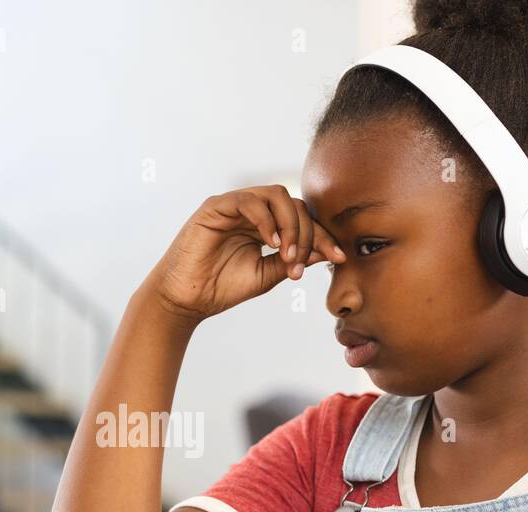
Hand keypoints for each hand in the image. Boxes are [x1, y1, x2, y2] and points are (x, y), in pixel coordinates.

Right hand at [145, 185, 345, 325]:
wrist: (187, 300)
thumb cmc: (221, 288)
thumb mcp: (267, 275)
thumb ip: (293, 259)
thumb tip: (326, 251)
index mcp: (264, 226)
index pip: (302, 220)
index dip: (324, 236)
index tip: (340, 258)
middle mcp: (251, 212)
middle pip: (294, 205)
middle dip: (309, 232)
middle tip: (303, 262)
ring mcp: (233, 206)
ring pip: (276, 195)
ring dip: (290, 224)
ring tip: (287, 253)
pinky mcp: (215, 207)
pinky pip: (248, 201)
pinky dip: (266, 220)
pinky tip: (271, 243)